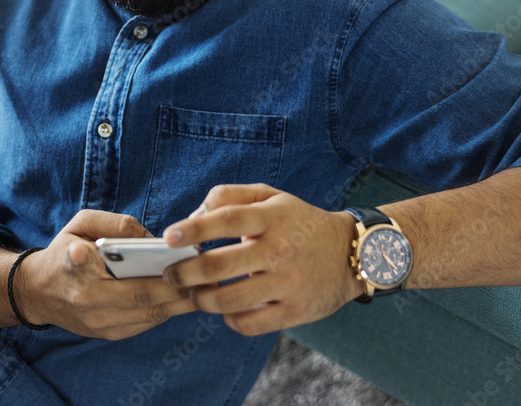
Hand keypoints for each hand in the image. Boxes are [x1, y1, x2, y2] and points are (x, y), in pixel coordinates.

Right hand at [15, 209, 197, 339]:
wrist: (39, 293)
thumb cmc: (64, 250)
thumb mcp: (79, 225)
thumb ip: (113, 223)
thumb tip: (152, 238)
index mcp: (71, 266)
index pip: (79, 263)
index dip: (88, 258)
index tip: (93, 252)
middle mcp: (86, 300)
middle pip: (139, 295)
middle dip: (177, 286)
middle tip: (207, 273)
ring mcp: (100, 323)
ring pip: (150, 313)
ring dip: (182, 301)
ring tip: (208, 285)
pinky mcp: (111, 334)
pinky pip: (149, 321)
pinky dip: (171, 308)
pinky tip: (190, 295)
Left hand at [161, 184, 364, 335]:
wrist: (352, 253)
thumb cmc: (297, 221)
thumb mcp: (270, 196)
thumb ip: (228, 197)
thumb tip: (193, 216)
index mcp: (272, 217)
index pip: (226, 219)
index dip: (193, 229)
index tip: (168, 237)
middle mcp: (279, 249)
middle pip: (219, 265)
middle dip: (184, 273)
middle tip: (170, 275)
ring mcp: (289, 282)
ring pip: (229, 299)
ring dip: (201, 300)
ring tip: (193, 295)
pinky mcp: (297, 311)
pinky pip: (250, 323)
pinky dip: (229, 319)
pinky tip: (225, 309)